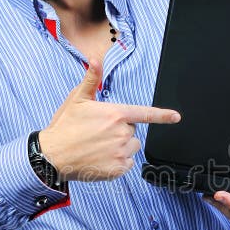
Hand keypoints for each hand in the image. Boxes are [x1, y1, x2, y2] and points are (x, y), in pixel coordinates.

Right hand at [39, 58, 180, 180]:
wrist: (53, 156)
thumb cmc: (65, 127)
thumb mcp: (77, 100)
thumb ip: (91, 80)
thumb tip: (95, 61)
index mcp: (115, 114)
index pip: (144, 114)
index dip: (162, 115)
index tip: (176, 117)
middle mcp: (122, 133)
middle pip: (132, 131)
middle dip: (120, 131)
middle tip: (99, 133)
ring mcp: (121, 152)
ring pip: (131, 147)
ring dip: (121, 147)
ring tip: (99, 147)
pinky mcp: (118, 168)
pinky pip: (127, 163)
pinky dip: (117, 162)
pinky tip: (100, 159)